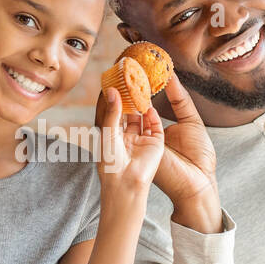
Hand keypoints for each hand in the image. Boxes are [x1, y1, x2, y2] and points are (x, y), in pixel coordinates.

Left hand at [97, 87, 164, 204]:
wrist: (125, 181)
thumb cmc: (111, 161)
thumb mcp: (108, 132)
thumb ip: (112, 111)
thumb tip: (111, 90)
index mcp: (113, 137)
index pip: (115, 114)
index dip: (116, 100)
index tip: (117, 83)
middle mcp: (128, 138)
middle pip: (130, 115)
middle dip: (131, 100)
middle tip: (132, 82)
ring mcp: (142, 141)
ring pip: (143, 118)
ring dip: (143, 105)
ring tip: (142, 88)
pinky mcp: (155, 144)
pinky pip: (156, 126)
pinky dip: (153, 115)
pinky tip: (150, 105)